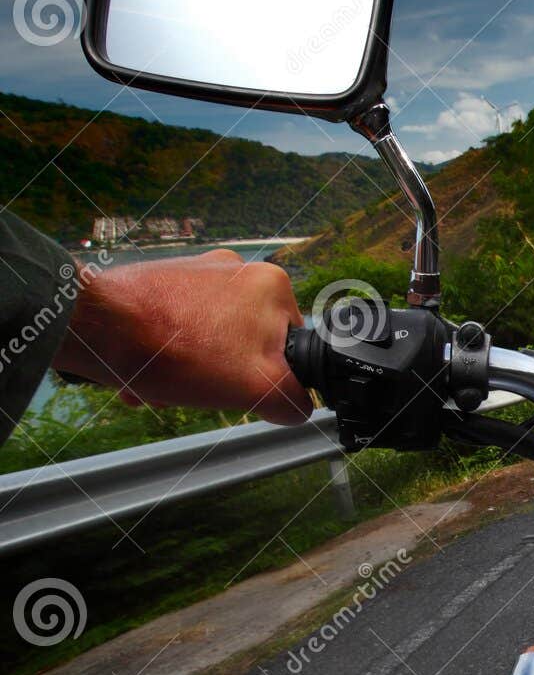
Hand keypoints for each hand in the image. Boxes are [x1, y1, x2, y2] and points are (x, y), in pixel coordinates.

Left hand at [54, 249, 311, 424]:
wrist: (96, 326)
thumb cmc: (176, 351)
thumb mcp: (257, 388)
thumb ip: (292, 400)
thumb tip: (298, 405)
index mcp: (273, 285)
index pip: (289, 348)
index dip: (266, 378)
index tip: (236, 389)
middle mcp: (238, 269)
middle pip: (246, 345)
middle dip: (219, 378)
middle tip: (195, 392)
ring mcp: (197, 272)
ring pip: (210, 340)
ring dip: (189, 372)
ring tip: (164, 387)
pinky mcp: (161, 281)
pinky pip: (179, 328)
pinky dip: (166, 355)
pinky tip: (147, 373)